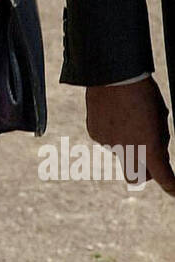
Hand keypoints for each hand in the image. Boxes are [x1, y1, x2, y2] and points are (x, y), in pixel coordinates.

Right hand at [86, 77, 174, 196]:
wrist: (112, 74)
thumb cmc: (143, 93)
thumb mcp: (159, 117)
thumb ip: (159, 140)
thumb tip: (157, 153)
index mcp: (148, 147)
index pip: (163, 177)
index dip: (172, 187)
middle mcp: (127, 150)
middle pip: (136, 177)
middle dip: (144, 172)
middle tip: (149, 156)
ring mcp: (108, 144)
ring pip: (121, 153)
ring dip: (127, 143)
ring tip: (128, 116)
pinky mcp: (95, 133)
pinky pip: (107, 139)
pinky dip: (112, 132)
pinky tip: (114, 113)